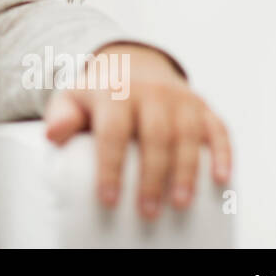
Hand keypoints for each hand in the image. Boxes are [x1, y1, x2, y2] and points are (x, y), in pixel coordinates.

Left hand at [42, 43, 231, 218]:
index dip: (111, 166)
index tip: (108, 199)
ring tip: (179, 203)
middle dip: (152, 176)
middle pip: (156, 135)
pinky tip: (221, 179)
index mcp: (115, 91)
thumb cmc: (100, 95)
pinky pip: (218, 129)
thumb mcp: (72, 99)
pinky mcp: (203, 107)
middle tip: (147, 210)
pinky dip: (223, 154)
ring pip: (189, 135)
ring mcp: (181, 98)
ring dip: (187, 171)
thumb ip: (61, 116)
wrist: (132, 65)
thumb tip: (52, 135)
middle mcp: (151, 92)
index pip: (113, 131)